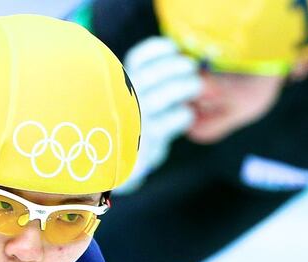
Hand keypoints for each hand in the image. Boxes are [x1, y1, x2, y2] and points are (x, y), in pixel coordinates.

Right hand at [114, 36, 202, 193]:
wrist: (113, 165)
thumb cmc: (129, 124)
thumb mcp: (130, 100)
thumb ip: (150, 81)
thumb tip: (188, 64)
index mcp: (119, 83)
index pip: (140, 57)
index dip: (160, 49)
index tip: (175, 49)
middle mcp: (126, 98)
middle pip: (159, 72)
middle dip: (181, 66)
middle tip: (191, 70)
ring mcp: (137, 117)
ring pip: (170, 93)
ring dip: (189, 86)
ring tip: (194, 89)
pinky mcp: (150, 137)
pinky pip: (178, 117)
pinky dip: (185, 114)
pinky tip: (183, 116)